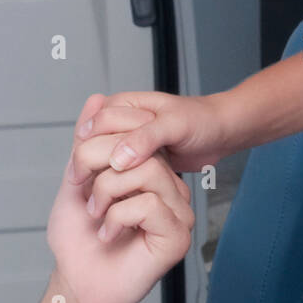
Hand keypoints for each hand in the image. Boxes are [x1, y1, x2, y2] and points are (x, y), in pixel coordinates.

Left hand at [47, 97, 194, 302]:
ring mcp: (177, 213)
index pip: (134, 135)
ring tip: (98, 217)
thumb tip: (96, 98)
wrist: (78, 282)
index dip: (97, 146)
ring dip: (108, 193)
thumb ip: (87, 142)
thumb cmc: (78, 240)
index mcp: (148, 174)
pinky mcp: (178, 236)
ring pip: (149, 172)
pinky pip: (151, 204)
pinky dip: (119, 217)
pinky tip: (110, 235)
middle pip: (142, 150)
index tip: (76, 175)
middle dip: (98, 167)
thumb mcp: (75, 181)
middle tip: (85, 199)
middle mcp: (168, 190)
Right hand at [68, 89, 232, 181]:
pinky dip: (112, 181)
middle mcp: (123, 120)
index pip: (95, 125)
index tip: (81, 175)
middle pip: (92, 142)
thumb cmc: (202, 122)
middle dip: (86, 164)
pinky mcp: (137, 156)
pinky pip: (116, 168)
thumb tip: (117, 159)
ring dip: (97, 175)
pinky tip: (110, 197)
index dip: (86, 149)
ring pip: (101, 157)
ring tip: (93, 197)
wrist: (221, 132)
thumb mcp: (175, 126)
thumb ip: (145, 139)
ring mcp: (129, 139)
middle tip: (82, 189)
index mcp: (125, 104)